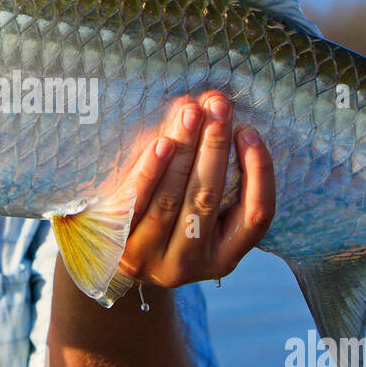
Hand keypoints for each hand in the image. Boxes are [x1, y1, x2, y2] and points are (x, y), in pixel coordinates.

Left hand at [115, 91, 273, 289]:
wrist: (107, 258)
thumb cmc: (163, 221)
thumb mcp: (195, 208)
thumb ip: (208, 166)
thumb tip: (207, 103)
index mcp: (224, 257)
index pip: (256, 215)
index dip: (259, 172)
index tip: (248, 131)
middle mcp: (192, 263)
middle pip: (209, 199)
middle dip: (216, 148)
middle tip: (218, 106)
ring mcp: (152, 258)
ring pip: (173, 199)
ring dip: (185, 150)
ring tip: (191, 113)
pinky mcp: (119, 246)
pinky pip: (137, 203)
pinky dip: (152, 171)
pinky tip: (162, 143)